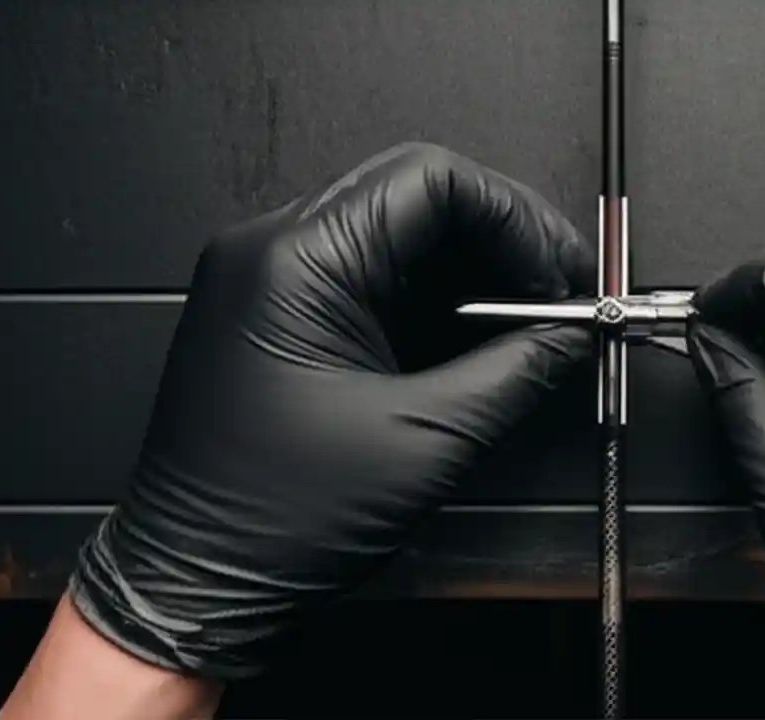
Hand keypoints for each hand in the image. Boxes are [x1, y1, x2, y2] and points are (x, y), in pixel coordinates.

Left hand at [67, 142, 594, 677]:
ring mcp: (272, 281)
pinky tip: (478, 338)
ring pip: (401, 236)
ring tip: (528, 322)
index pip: (431, 179)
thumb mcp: (424, 441)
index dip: (515, 218)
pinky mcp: (281, 314)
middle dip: (503, 243)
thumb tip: (567, 334)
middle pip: (419, 198)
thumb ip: (514, 372)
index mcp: (295, 260)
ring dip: (473, 272)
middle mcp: (273, 251)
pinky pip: (373, 278)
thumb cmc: (273, 521)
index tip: (560, 270)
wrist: (197, 581)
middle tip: (559, 293)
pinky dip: (434, 301)